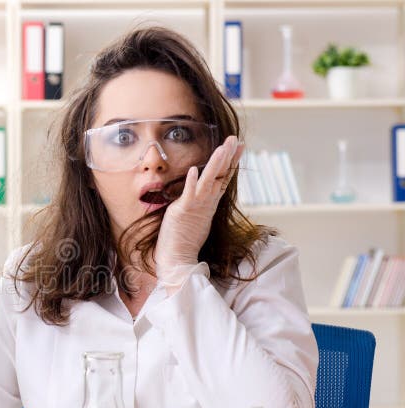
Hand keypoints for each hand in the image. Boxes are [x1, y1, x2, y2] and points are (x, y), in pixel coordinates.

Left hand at [154, 136, 243, 290]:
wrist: (177, 258)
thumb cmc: (184, 239)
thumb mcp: (195, 215)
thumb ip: (200, 202)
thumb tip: (205, 190)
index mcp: (209, 202)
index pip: (224, 177)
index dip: (232, 161)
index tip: (239, 146)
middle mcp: (206, 202)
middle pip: (220, 175)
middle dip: (228, 156)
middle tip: (235, 139)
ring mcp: (195, 206)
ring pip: (208, 180)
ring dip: (215, 163)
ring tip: (223, 147)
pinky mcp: (183, 210)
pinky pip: (189, 194)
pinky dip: (192, 182)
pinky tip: (194, 169)